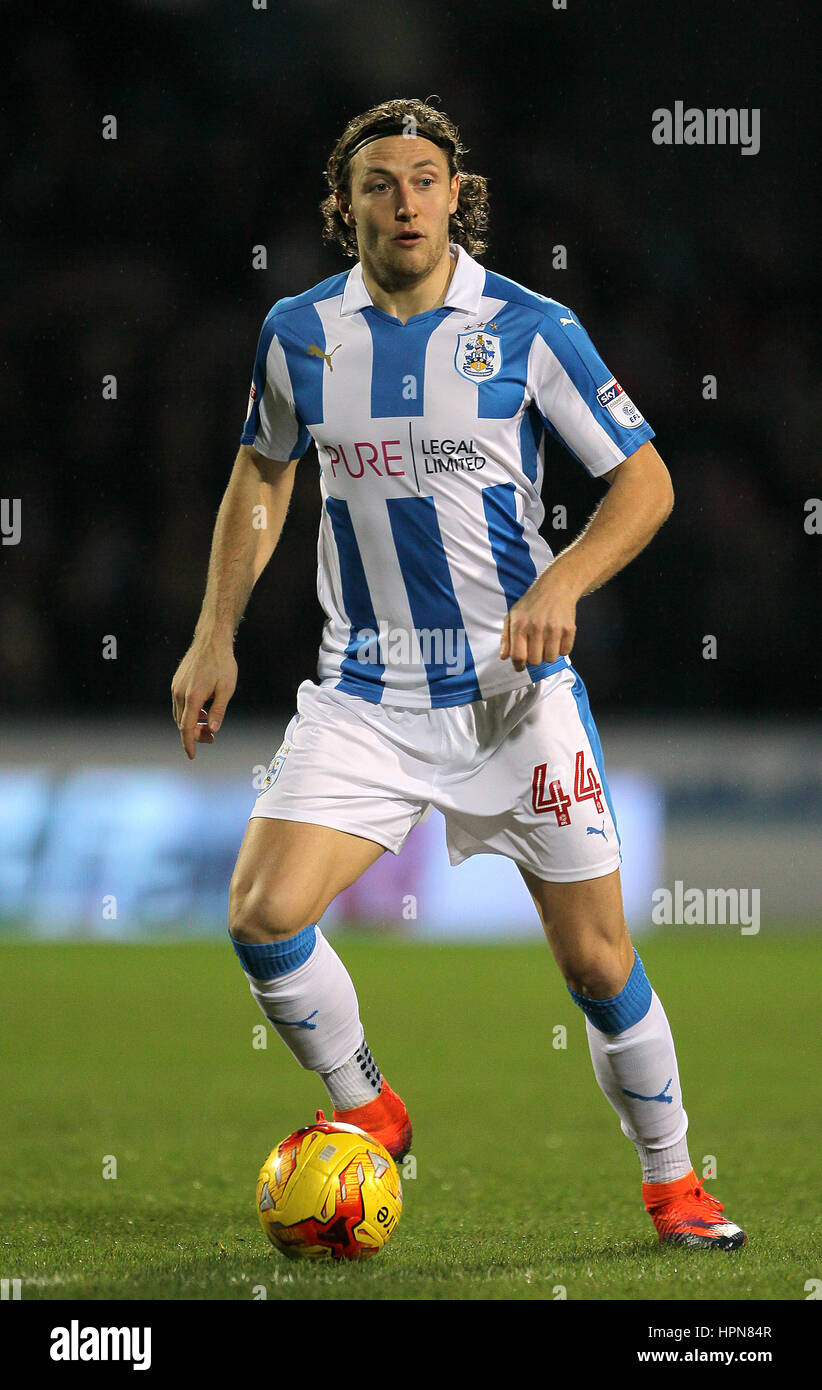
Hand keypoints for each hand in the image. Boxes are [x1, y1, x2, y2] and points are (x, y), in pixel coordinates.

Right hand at [171, 635, 237, 759]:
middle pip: (182, 723)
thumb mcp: (226, 689)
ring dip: (192, 723)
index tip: (192, 755)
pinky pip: (179, 704)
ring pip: (180, 714)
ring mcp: (176, 687)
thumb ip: (219, 711)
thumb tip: (212, 730)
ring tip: (209, 724)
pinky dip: (189, 712)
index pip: (186, 727)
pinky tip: (203, 711)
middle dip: (195, 734)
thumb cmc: (222, 663)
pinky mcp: (176, 682)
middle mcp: (180, 693)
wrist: (211, 641)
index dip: (189, 743)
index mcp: (192, 697)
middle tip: (212, 738)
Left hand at [499, 570, 577, 671]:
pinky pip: (565, 652)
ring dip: (548, 654)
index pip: (518, 656)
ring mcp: (554, 629)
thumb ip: (506, 638)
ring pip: (550, 658)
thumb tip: (504, 657)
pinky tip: (557, 637)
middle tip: (535, 647)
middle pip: (535, 661)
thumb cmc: (531, 604)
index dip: (518, 665)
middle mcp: (536, 627)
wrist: (556, 587)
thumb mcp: (512, 616)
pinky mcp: (569, 629)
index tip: (520, 666)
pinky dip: (561, 648)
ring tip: (546, 642)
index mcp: (520, 625)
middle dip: (534, 657)